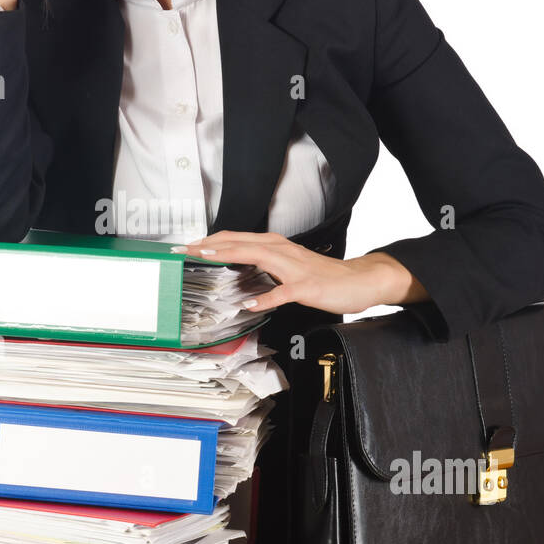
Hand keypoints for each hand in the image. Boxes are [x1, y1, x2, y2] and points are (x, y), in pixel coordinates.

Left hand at [179, 232, 427, 313]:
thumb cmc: (323, 275)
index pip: (237, 238)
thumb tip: (238, 265)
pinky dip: (265, 298)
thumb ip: (265, 263)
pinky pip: (283, 292)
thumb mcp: (289, 265)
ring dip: (229, 255)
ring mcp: (294, 269)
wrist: (359, 280)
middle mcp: (283, 251)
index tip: (187, 245)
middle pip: (241, 242)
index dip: (211, 240)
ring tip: (205, 257)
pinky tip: (250, 304)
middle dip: (211, 244)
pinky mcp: (306, 287)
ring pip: (257, 256)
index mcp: (277, 246)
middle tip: (184, 248)